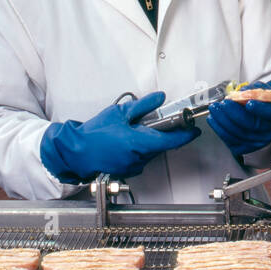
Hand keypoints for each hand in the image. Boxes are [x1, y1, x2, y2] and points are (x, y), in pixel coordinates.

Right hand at [39, 92, 197, 181]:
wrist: (76, 152)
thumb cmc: (94, 134)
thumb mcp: (119, 113)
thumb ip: (143, 105)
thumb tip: (159, 98)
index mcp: (138, 143)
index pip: (170, 140)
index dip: (185, 136)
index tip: (194, 130)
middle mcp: (138, 158)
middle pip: (159, 145)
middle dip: (157, 134)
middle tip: (147, 123)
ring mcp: (133, 166)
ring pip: (149, 152)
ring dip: (145, 142)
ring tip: (127, 132)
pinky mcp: (127, 171)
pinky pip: (139, 158)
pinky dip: (136, 149)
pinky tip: (123, 142)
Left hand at [207, 81, 270, 156]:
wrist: (268, 115)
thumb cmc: (266, 102)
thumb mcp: (265, 90)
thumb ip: (254, 91)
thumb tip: (241, 95)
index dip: (260, 109)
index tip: (249, 102)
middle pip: (252, 125)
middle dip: (234, 113)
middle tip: (223, 103)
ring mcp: (259, 140)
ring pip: (240, 134)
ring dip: (223, 121)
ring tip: (215, 109)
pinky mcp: (248, 146)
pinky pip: (232, 142)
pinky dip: (220, 131)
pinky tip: (214, 120)